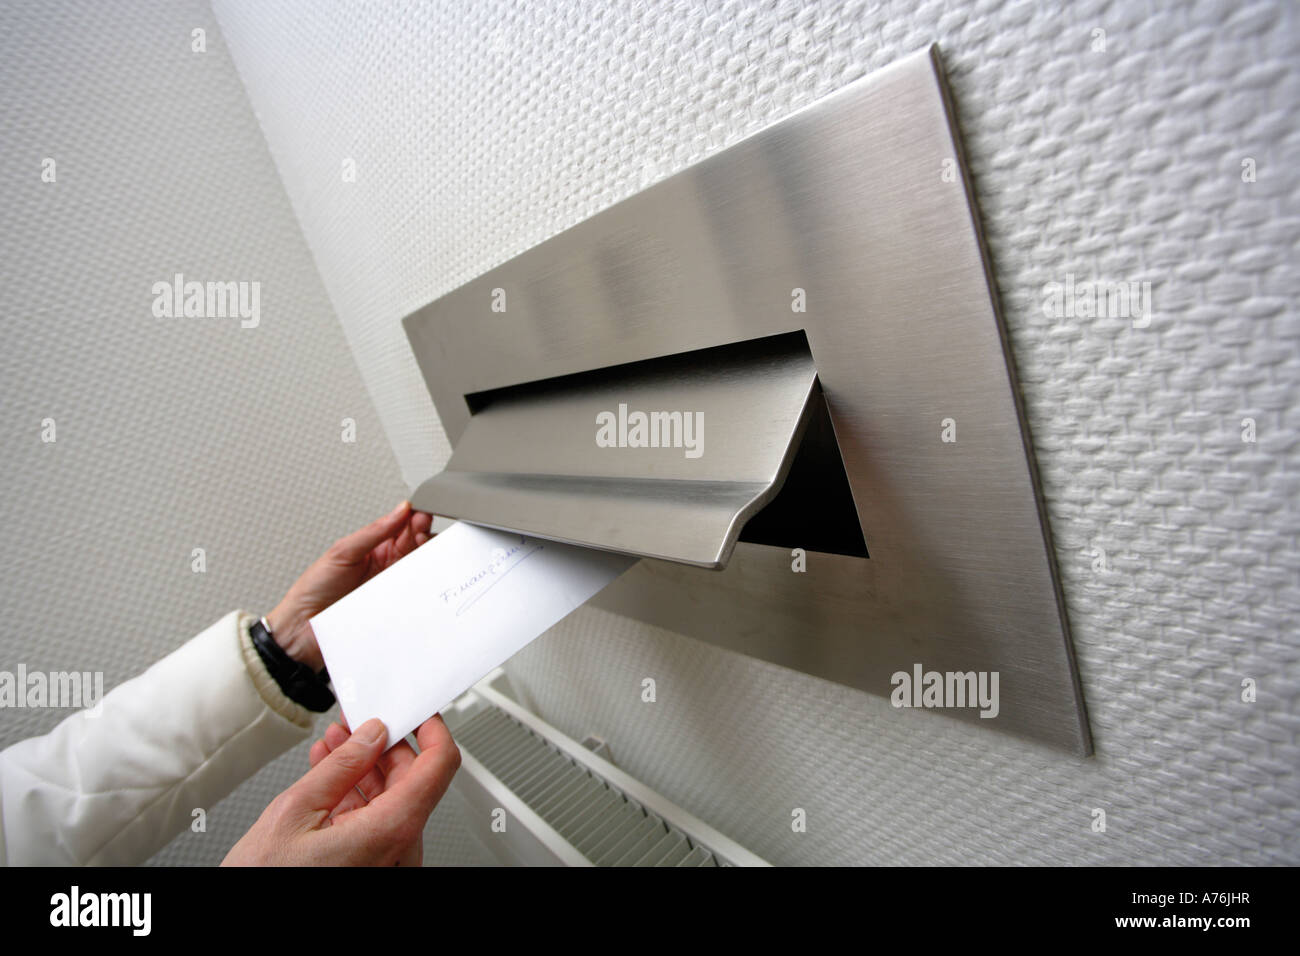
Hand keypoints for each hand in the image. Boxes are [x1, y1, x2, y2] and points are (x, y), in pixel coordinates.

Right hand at [221, 715, 460, 866]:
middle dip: (383, 746)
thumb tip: (370, 735)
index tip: (417, 711)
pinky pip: (379, 823)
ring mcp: (389, 862)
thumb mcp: (295, 811)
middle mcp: (399, 850)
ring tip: (335, 746)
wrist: (251, 928)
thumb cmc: (266, 881)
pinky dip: (359, 796)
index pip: (439, 765)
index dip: (430, 730)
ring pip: (394, 800)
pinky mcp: (374, 867)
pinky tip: (332, 777)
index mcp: (391, 831)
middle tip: (356, 724)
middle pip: (413, 780)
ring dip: (366, 769)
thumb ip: (340, 766)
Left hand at [267, 501, 433, 671]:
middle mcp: (386, 566)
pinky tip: (425, 575)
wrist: (303, 627)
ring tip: (425, 547)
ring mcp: (392, 587)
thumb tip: (398, 512)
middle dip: (423, 533)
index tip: (420, 513)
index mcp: (373, 548)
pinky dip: (423, 584)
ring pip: (419, 568)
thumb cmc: (314, 590)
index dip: (412, 518)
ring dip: (426, 557)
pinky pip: (415, 594)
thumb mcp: (342, 552)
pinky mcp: (396, 607)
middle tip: (423, 527)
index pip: (400, 528)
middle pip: (415, 546)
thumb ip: (372, 532)